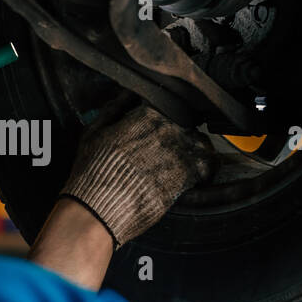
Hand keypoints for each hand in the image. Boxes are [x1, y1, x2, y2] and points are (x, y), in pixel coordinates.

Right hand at [59, 100, 216, 246]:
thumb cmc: (92, 173)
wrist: (99, 209)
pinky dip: (205, 170)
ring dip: (194, 151)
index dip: (166, 117)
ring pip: (201, 143)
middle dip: (179, 135)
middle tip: (166, 150)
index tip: (160, 128)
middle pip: (187, 124)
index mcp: (148, 113)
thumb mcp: (94, 131)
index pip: (168, 105)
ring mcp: (181, 152)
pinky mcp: (188, 176)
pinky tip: (194, 176)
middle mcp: (168, 129)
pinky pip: (209, 166)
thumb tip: (129, 93)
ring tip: (180, 162)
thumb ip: (115, 107)